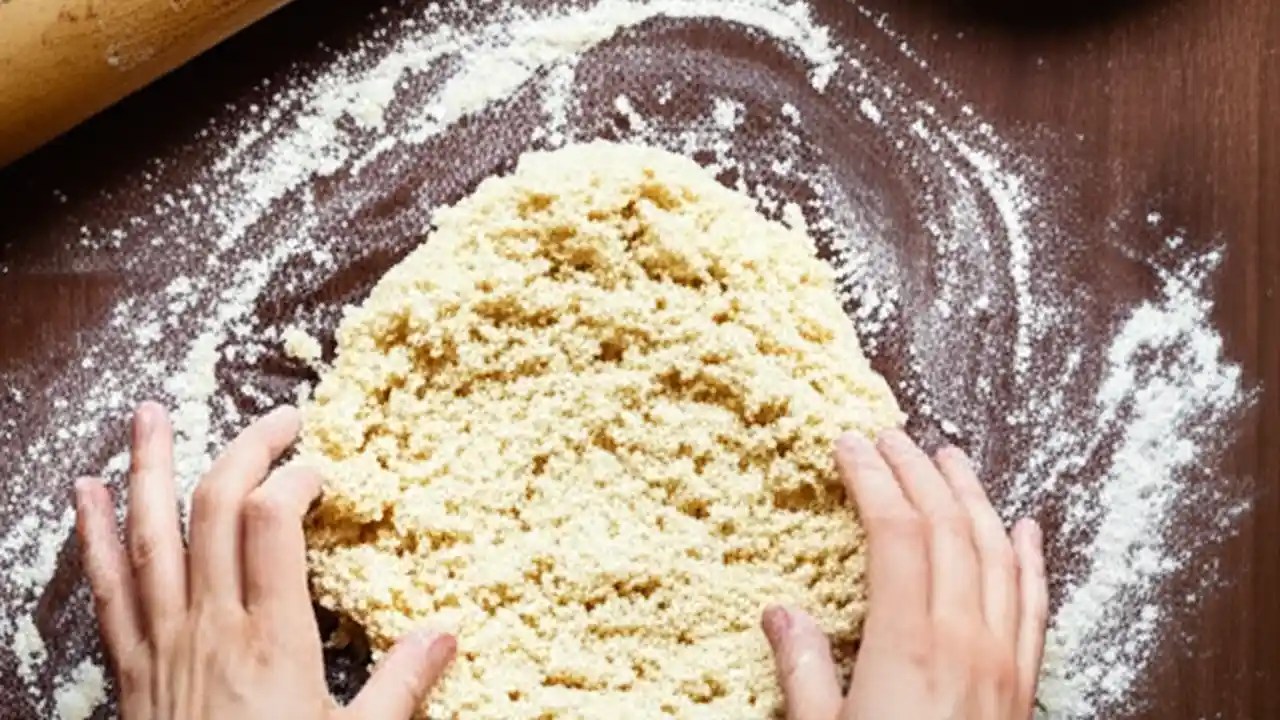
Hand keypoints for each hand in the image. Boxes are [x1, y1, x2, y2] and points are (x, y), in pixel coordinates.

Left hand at [74, 402, 455, 719]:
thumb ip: (400, 685)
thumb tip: (445, 635)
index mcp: (272, 640)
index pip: (272, 523)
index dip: (295, 479)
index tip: (319, 473)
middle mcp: (211, 626)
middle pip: (214, 510)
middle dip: (244, 450)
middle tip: (277, 420)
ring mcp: (163, 641)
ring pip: (149, 535)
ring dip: (150, 468)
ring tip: (150, 415)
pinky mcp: (128, 665)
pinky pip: (105, 587)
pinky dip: (92, 535)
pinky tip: (85, 494)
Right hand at [761, 430, 1047, 719]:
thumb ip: (803, 671)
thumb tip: (780, 615)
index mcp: (907, 646)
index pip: (895, 533)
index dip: (873, 480)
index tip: (851, 447)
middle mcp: (963, 642)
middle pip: (947, 530)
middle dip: (917, 473)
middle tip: (892, 438)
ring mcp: (1002, 660)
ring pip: (995, 555)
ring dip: (972, 498)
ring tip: (950, 460)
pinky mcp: (1025, 684)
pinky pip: (1035, 605)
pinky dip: (1030, 560)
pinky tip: (1025, 530)